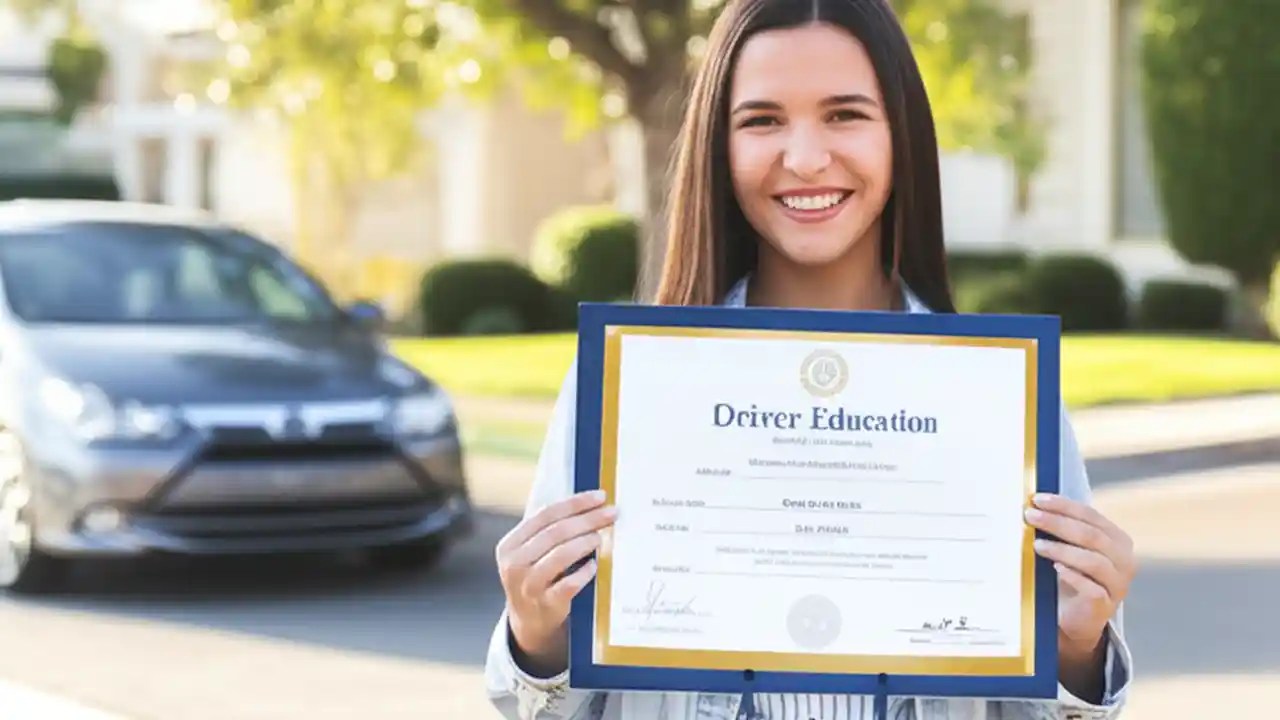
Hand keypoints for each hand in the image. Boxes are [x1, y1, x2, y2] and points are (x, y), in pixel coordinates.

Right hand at [496, 489, 617, 675]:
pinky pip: (569, 584)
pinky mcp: (546, 605)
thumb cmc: (537, 576)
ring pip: (561, 555)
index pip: (545, 515)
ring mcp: (528, 586)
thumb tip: (588, 503)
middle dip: (587, 519)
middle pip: (556, 533)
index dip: (575, 503)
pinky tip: (594, 565)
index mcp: (510, 544)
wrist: (528, 620)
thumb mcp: (531, 553)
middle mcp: (515, 564)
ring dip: (585, 542)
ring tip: (601, 536)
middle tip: (612, 513)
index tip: (600, 496)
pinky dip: (584, 572)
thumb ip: (549, 530)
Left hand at [1026, 492, 1135, 653]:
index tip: (1037, 499)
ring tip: (1037, 545)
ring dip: (1062, 550)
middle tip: (1030, 516)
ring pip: (1092, 561)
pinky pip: (1091, 588)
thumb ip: (1062, 530)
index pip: (1090, 516)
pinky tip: (1057, 569)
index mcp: (1117, 539)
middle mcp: (1123, 560)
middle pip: (1091, 535)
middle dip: (1057, 523)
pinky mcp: (1105, 606)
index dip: (1064, 506)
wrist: (1076, 618)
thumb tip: (1033, 507)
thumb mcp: (1071, 548)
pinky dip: (1073, 576)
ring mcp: (1117, 584)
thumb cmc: (1072, 576)